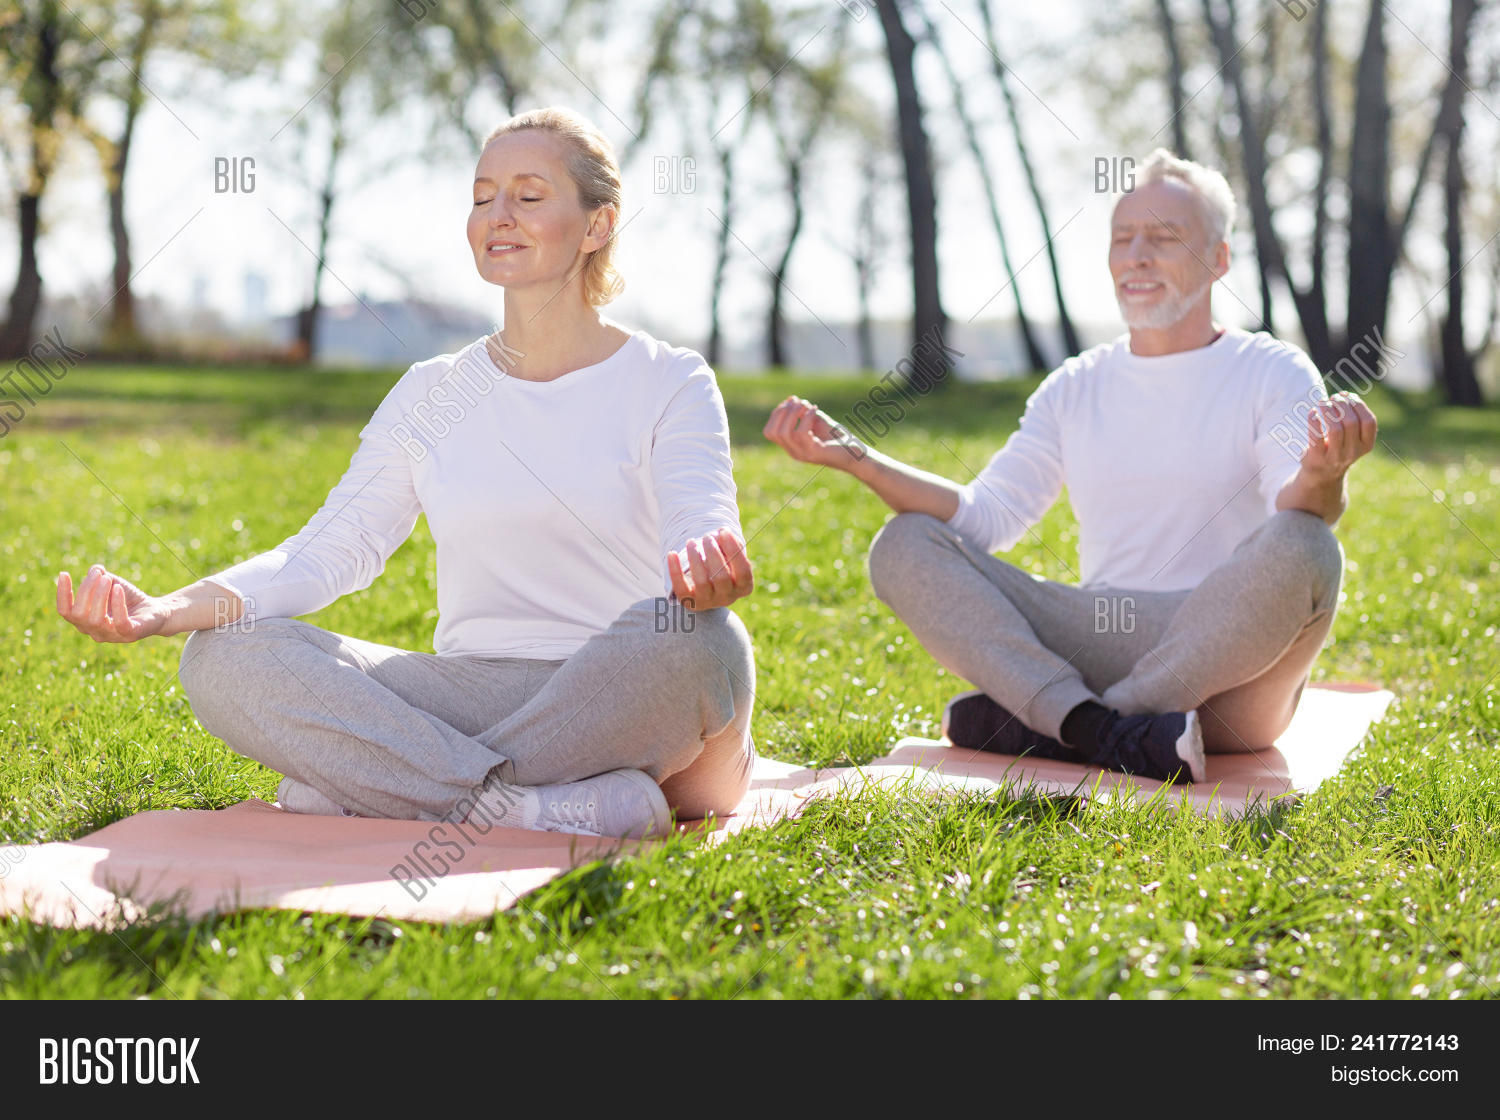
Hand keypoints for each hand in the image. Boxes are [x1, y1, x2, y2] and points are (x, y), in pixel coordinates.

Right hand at [56, 564, 172, 642]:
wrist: (154, 610)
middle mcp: (94, 631)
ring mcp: (112, 636)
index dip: (62, 594)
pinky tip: (118, 588)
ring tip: (107, 579)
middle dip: (86, 590)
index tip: (64, 573)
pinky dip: (118, 604)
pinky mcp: (130, 634)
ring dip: (99, 596)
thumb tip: (95, 570)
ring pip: (95, 620)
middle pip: (78, 614)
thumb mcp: (111, 582)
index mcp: (84, 621)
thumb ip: (98, 576)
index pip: (65, 611)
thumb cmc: (127, 597)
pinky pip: (120, 622)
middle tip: (98, 574)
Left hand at [667, 527, 752, 610]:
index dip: (734, 549)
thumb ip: (729, 543)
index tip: (724, 531)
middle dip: (713, 553)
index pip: (744, 570)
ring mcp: (708, 602)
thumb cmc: (722, 566)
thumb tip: (720, 532)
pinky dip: (675, 570)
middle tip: (706, 537)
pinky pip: (680, 588)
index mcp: (743, 587)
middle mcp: (728, 597)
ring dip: (695, 558)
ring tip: (690, 542)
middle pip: (722, 577)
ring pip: (702, 582)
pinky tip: (672, 553)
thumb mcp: (730, 556)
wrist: (706, 589)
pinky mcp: (690, 602)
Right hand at [763, 396, 866, 469]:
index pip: (770, 432)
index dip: (776, 414)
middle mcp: (794, 452)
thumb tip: (791, 399)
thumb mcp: (816, 420)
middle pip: (773, 432)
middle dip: (781, 412)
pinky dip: (806, 417)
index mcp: (791, 446)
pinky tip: (815, 409)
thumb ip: (803, 411)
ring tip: (805, 404)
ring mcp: (804, 454)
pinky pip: (802, 433)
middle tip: (797, 402)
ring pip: (785, 433)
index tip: (791, 402)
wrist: (855, 453)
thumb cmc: (836, 438)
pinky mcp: (815, 453)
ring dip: (792, 414)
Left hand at [1300, 392, 1376, 480]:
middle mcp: (1353, 452)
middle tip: (1333, 398)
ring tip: (1322, 403)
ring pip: (1336, 430)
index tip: (1346, 395)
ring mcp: (1335, 457)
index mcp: (1366, 445)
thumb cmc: (1337, 447)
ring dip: (1329, 411)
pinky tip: (1312, 412)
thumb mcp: (1353, 437)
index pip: (1369, 422)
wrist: (1321, 475)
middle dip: (1342, 404)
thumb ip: (1354, 418)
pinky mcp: (1317, 458)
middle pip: (1352, 423)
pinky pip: (1316, 438)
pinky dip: (1314, 422)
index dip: (1358, 404)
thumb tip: (1345, 395)